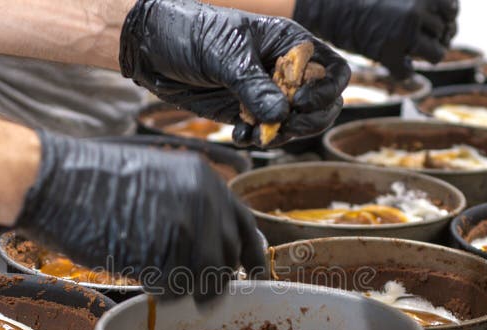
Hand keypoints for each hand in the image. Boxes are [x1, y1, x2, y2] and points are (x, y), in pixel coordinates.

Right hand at [15, 131, 265, 298]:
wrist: (56, 179)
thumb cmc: (95, 180)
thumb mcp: (159, 178)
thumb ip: (192, 206)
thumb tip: (214, 246)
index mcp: (204, 179)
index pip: (246, 227)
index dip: (252, 258)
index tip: (254, 277)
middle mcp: (203, 201)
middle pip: (228, 259)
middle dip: (215, 281)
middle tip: (199, 294)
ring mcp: (185, 228)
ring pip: (204, 279)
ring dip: (185, 288)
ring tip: (158, 279)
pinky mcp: (162, 254)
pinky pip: (174, 289)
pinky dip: (160, 291)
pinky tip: (140, 274)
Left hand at [119, 0, 349, 146]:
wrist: (154, 48)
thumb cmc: (192, 34)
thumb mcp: (226, 56)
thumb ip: (255, 87)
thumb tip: (280, 117)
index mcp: (290, 44)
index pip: (333, 70)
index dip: (326, 90)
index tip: (298, 103)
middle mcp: (284, 70)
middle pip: (323, 104)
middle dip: (307, 121)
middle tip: (283, 128)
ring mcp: (267, 93)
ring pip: (296, 124)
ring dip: (280, 135)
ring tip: (255, 134)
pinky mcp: (247, 112)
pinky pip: (266, 133)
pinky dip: (256, 139)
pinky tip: (238, 133)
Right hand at [293, 0, 458, 78]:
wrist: (336, 8)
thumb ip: (424, 3)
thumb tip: (453, 21)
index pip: (452, 10)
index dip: (446, 19)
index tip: (432, 23)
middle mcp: (415, 13)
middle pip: (445, 33)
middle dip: (435, 38)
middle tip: (419, 40)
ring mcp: (403, 35)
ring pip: (437, 55)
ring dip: (427, 56)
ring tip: (412, 52)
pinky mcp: (389, 55)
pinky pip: (408, 73)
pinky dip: (404, 72)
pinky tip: (397, 64)